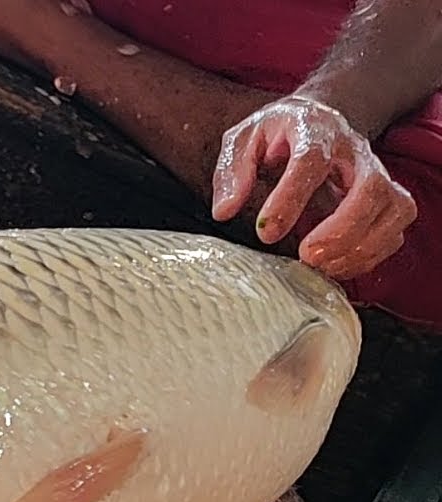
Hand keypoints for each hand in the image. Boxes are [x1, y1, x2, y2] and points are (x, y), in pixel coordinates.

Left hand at [211, 96, 416, 279]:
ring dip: (361, 247)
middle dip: (343, 229)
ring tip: (321, 266)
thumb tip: (224, 211)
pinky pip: (396, 230)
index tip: (266, 233)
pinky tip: (335, 265)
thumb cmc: (278, 132)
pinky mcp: (388, 197)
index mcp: (314, 131)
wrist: (320, 117)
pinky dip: (370, 255)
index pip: (310, 161)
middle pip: (371, 188)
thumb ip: (232, 172)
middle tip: (307, 256)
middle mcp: (355, 151)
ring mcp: (378, 174)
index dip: (290, 198)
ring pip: (394, 209)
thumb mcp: (244, 139)